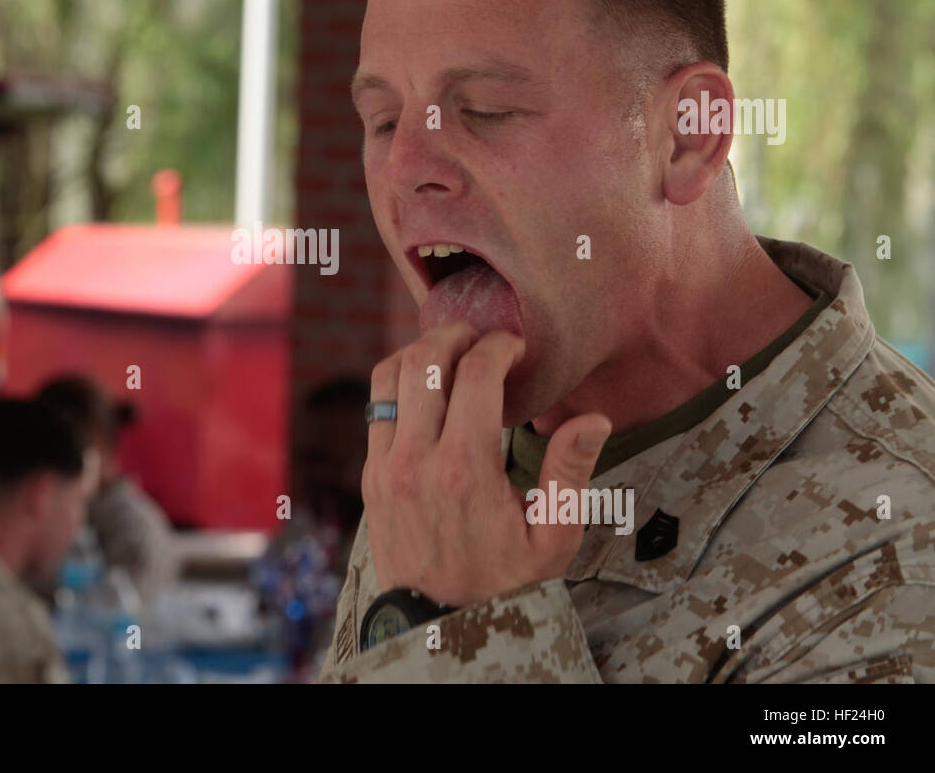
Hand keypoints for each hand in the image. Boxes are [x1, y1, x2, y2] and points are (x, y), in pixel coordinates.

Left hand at [362, 319, 611, 607]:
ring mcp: (385, 468)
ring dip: (419, 353)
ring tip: (451, 354)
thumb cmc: (505, 582)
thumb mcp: (552, 536)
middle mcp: (416, 461)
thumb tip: (592, 419)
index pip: (474, 374)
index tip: (516, 346)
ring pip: (387, 377)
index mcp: (466, 469)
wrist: (442, 626)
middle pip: (423, 361)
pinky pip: (375, 409)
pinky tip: (428, 392)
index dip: (498, 346)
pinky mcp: (370, 478)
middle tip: (482, 337)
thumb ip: (569, 472)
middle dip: (455, 335)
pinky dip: (399, 385)